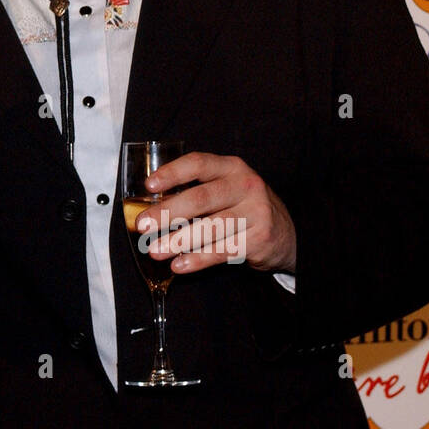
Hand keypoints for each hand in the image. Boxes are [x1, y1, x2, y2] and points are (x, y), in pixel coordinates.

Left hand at [137, 152, 296, 274]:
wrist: (286, 232)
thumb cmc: (242, 206)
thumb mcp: (224, 188)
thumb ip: (194, 191)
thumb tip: (149, 206)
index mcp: (230, 167)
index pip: (198, 163)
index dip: (172, 173)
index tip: (149, 186)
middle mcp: (245, 185)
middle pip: (201, 198)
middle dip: (167, 213)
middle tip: (142, 226)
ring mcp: (255, 212)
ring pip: (210, 227)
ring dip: (178, 241)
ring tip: (155, 251)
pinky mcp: (259, 238)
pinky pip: (222, 251)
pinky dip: (198, 260)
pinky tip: (179, 265)